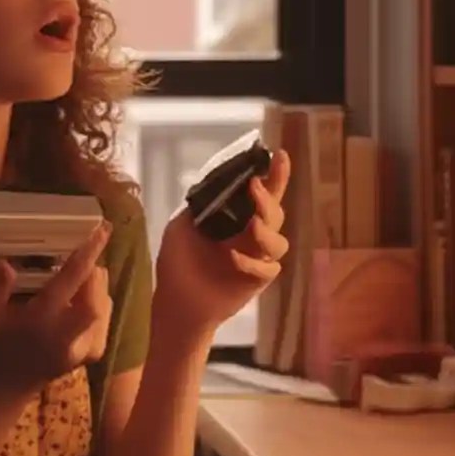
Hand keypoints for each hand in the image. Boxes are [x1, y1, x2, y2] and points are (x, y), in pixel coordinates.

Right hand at [0, 221, 113, 396]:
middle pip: (96, 301)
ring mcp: (84, 351)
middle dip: (93, 273)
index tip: (102, 229)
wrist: (3, 386)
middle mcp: (68, 339)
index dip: (87, 255)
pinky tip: (83, 295)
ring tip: (80, 273)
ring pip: (104, 309)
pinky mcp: (93, 355)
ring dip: (96, 286)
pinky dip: (99, 300)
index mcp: (40, 325)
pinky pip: (105, 320)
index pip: (70, 285)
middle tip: (81, 255)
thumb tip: (6, 265)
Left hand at [155, 149, 290, 335]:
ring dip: (267, 231)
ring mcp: (257, 257)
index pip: (262, 193)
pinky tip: (233, 258)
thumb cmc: (178, 263)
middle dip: (269, 199)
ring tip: (251, 224)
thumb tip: (215, 184)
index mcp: (237, 218)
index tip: (279, 155)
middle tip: (254, 187)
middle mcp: (251, 235)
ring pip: (279, 241)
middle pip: (276, 212)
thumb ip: (199, 206)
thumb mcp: (181, 226)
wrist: (175, 300)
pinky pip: (268, 268)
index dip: (275, 175)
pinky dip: (252, 262)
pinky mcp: (257, 280)